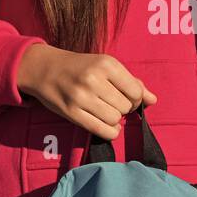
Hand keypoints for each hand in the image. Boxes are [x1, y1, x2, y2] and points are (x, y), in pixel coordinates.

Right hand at [16, 44, 156, 139]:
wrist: (44, 69)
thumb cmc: (80, 67)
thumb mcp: (106, 66)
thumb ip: (132, 82)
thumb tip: (153, 100)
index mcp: (106, 64)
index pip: (136, 92)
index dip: (136, 99)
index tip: (127, 97)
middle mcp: (94, 79)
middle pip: (126, 107)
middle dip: (124, 109)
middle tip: (112, 104)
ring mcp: (81, 97)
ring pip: (115, 120)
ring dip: (115, 120)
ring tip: (105, 112)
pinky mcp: (72, 112)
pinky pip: (103, 131)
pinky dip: (109, 132)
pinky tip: (105, 124)